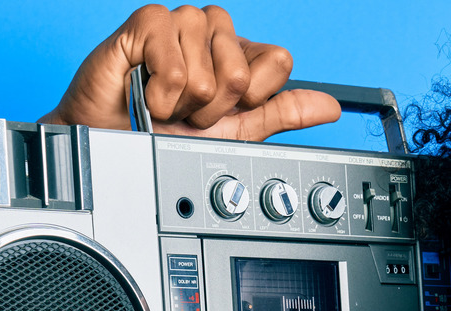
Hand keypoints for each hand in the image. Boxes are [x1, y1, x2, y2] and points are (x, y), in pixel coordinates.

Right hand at [42, 4, 340, 140]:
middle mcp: (215, 31)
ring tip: (165, 102)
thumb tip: (331, 107)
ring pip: (208, 74)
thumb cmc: (168, 135)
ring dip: (184, 104)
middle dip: (214, 108)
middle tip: (187, 111)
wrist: (119, 147)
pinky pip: (176, 68)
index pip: (278, 61)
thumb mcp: (238, 132)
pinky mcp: (149, 22)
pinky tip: (146, 90)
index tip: (226, 109)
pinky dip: (161, 94)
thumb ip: (285, 114)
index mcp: (240, 51)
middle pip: (242, 73)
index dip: (254, 98)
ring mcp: (183, 22)